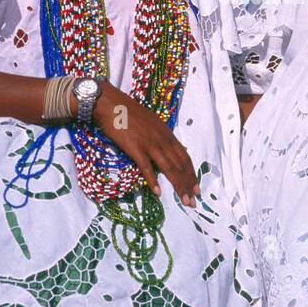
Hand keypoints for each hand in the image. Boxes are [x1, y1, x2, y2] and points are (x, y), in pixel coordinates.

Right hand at [93, 84, 199, 205]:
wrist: (111, 104)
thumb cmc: (130, 113)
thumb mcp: (153, 123)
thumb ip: (164, 137)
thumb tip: (175, 149)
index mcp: (167, 134)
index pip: (185, 157)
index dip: (192, 174)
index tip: (196, 188)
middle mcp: (162, 140)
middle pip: (180, 165)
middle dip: (188, 184)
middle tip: (193, 202)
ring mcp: (150, 144)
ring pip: (169, 168)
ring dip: (178, 186)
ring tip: (184, 201)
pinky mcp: (135, 148)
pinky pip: (146, 167)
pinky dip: (153, 180)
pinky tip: (158, 192)